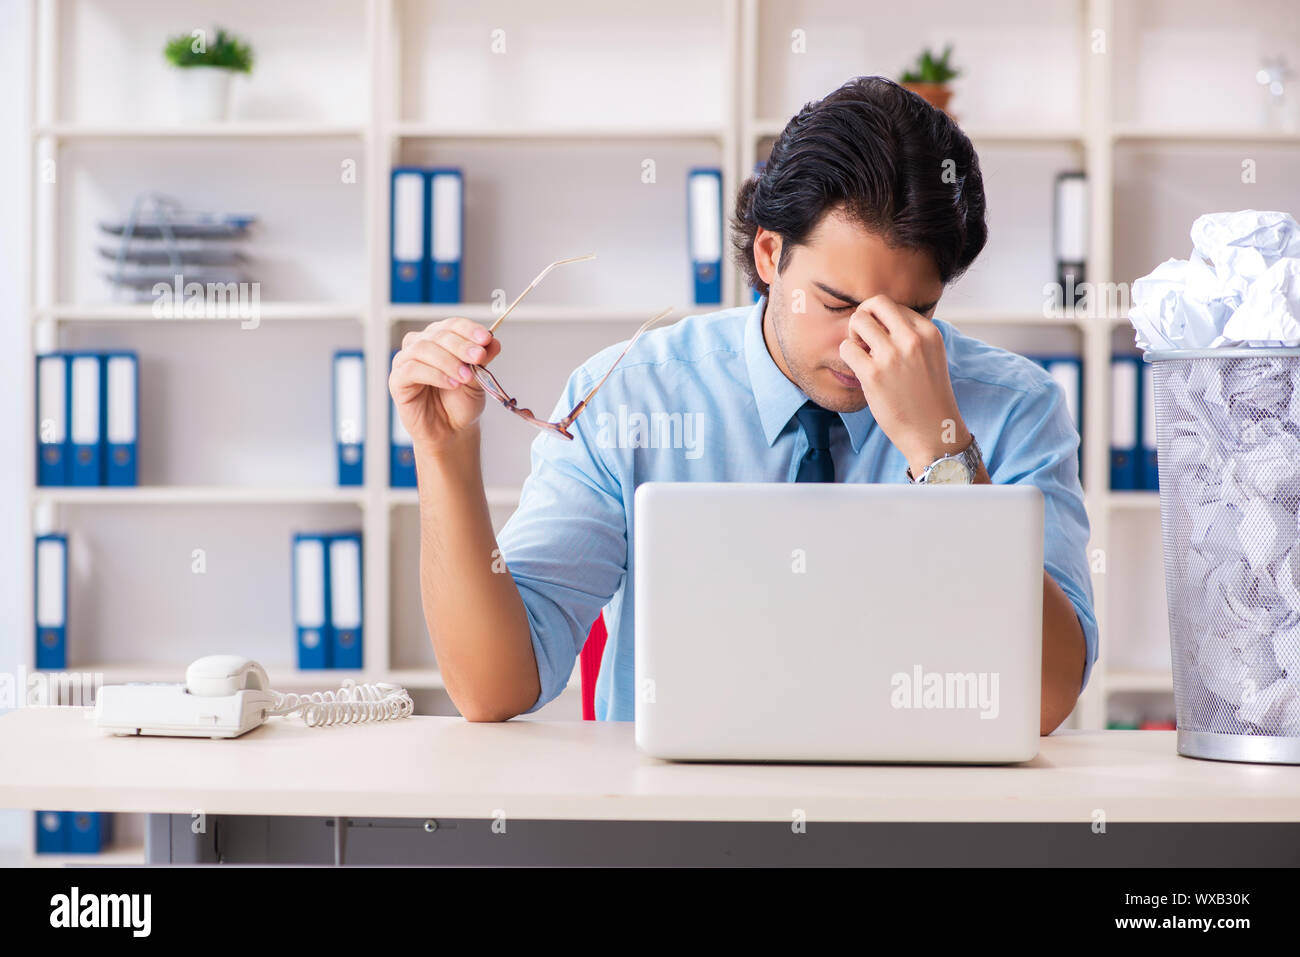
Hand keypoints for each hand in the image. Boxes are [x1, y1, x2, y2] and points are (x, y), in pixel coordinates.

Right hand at [388, 316, 502, 453]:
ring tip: (465, 377)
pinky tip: (451, 384)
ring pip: (423, 349)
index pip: (452, 325)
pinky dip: (434, 374)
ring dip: (448, 361)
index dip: (469, 329)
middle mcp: (421, 345)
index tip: (485, 339)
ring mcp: (406, 361)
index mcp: (440, 339)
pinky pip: (412, 370)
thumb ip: (483, 359)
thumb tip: (493, 341)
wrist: (452, 430)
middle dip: (461, 345)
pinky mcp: (397, 380)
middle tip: (478, 357)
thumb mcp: (479, 378)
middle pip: (438, 334)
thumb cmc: (461, 403)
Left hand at [838, 295, 970, 475]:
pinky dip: (847, 355)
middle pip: (875, 303)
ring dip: (853, 335)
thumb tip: (880, 319)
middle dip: (864, 316)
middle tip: (864, 338)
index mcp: (928, 333)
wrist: (933, 431)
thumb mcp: (930, 356)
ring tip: (861, 354)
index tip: (883, 340)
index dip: (882, 321)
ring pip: (858, 320)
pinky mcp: (873, 375)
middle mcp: (912, 339)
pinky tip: (858, 369)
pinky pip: (846, 348)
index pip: (895, 306)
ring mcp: (892, 356)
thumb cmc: (927, 396)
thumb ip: (911, 336)